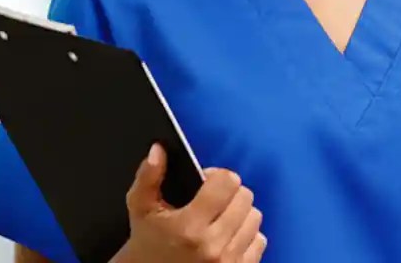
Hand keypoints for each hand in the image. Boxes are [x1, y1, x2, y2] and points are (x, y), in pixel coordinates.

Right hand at [112, 144, 266, 262]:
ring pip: (255, 217)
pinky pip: (260, 241)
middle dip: (229, 193)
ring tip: (219, 219)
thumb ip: (148, 177)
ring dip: (240, 213)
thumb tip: (159, 150)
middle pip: (245, 196)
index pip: (227, 182)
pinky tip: (228, 237)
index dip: (217, 176)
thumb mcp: (140, 210)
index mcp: (189, 227)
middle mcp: (213, 245)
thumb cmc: (147, 244)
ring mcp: (228, 261)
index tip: (206, 183)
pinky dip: (247, 236)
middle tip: (213, 201)